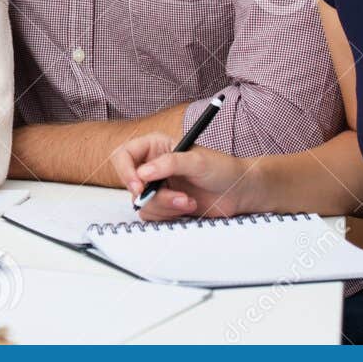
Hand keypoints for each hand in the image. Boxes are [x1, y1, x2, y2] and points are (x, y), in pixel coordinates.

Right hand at [110, 133, 256, 220]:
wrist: (238, 192)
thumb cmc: (221, 169)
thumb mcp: (196, 161)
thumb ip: (169, 164)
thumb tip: (143, 174)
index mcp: (155, 146)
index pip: (124, 155)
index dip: (126, 171)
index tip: (139, 185)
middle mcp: (152, 166)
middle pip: (130, 182)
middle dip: (152, 194)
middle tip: (176, 197)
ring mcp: (157, 186)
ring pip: (141, 202)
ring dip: (165, 206)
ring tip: (189, 201)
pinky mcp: (163, 205)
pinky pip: (151, 214)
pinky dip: (169, 214)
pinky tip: (188, 206)